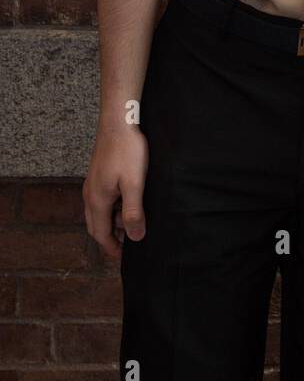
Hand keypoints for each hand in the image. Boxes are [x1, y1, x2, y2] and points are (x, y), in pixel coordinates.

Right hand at [83, 122, 148, 261]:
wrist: (119, 121)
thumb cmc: (128, 151)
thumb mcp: (135, 184)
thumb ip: (134, 212)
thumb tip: (135, 238)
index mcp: (97, 200)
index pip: (100, 234)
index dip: (112, 249)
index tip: (124, 259)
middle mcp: (90, 194)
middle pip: (97, 225)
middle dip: (112, 238)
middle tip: (131, 245)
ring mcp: (93, 183)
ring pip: (100, 212)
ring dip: (114, 221)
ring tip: (135, 222)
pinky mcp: (99, 174)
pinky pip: (103, 199)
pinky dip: (114, 208)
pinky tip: (129, 202)